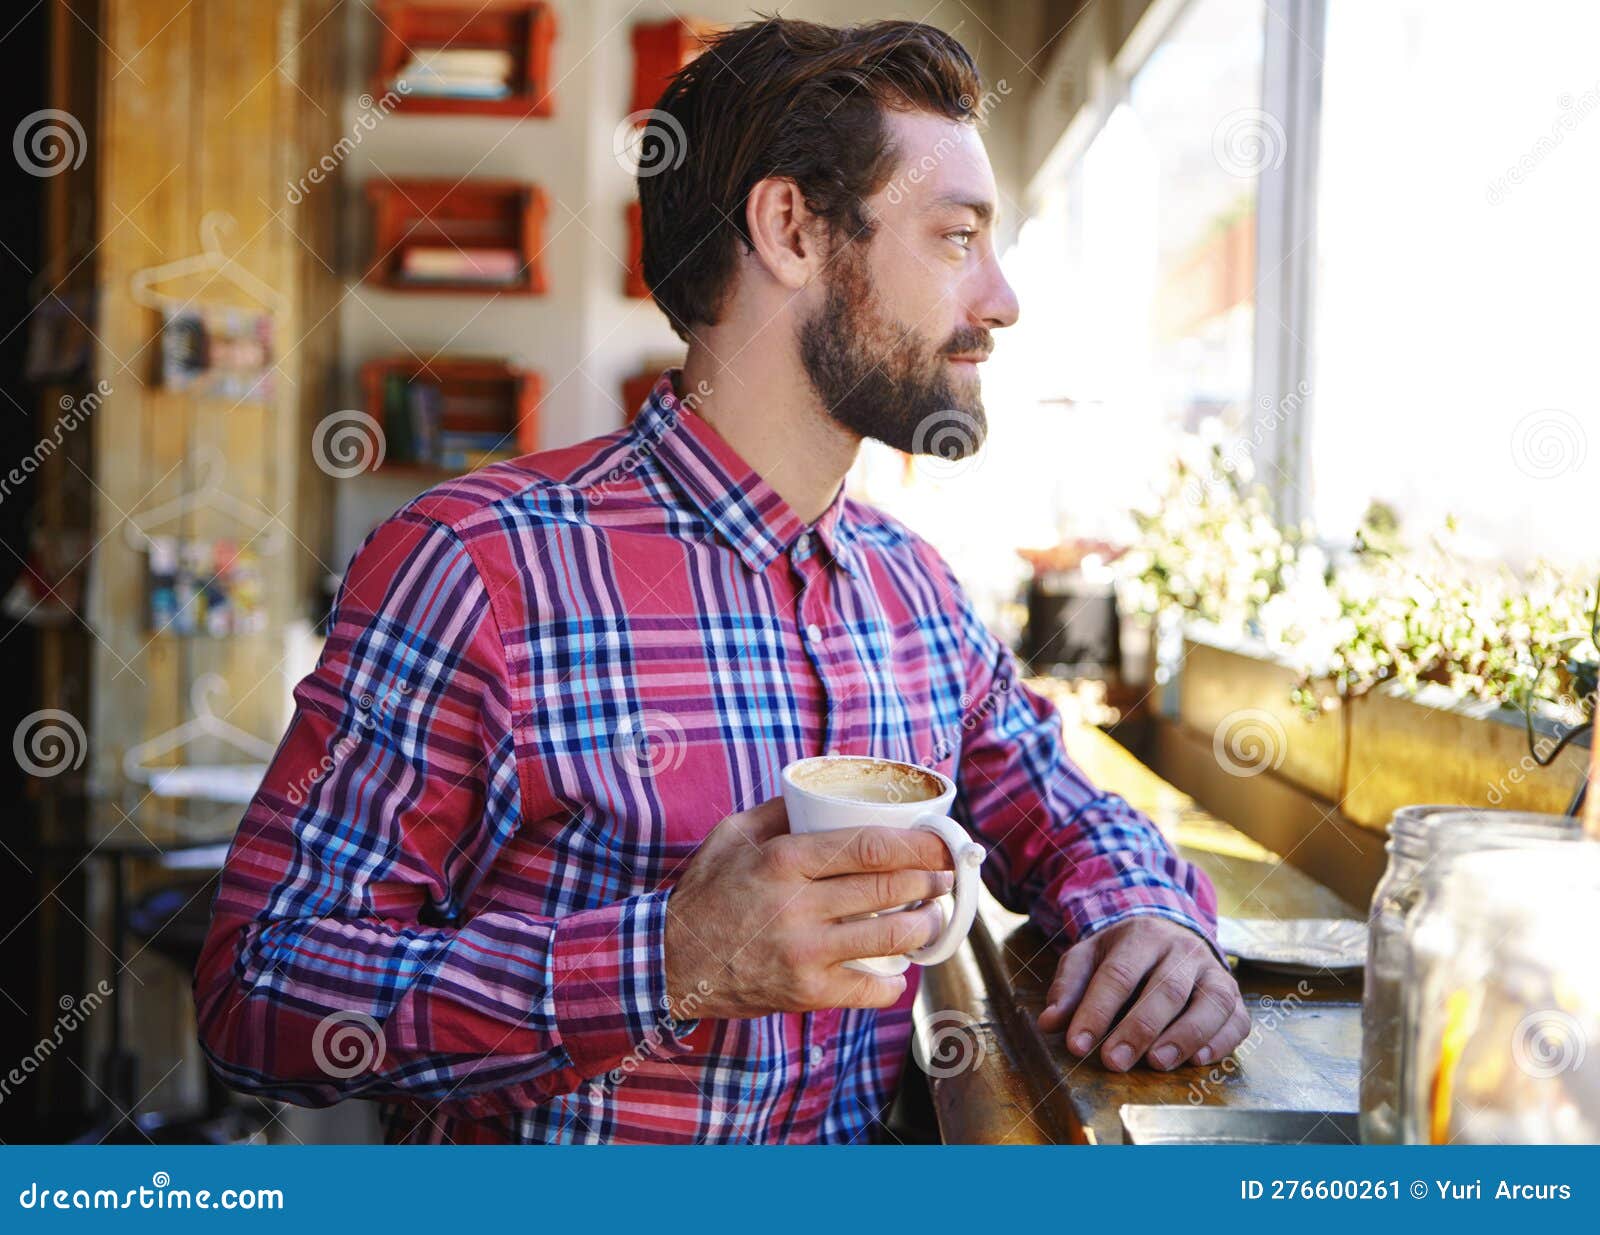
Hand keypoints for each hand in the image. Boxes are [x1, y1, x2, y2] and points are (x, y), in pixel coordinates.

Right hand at [664, 797, 954, 1019]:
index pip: (871, 846)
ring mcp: (805, 952)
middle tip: (945, 877)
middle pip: (890, 888)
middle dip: (931, 881)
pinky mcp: (806, 993)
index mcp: (784, 860)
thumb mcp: (731, 835)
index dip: (918, 845)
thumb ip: (780, 811)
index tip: (939, 843)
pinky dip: (893, 982)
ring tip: (932, 918)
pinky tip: (898, 971)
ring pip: (891, 936)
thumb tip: (825, 794)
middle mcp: (798, 905)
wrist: (669, 963)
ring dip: (925, 926)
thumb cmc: (704, 894)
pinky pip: (870, 988)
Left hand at [1036, 917, 1247, 1071]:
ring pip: (1209, 1003)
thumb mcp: (1089, 956)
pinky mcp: (1233, 995)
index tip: (1077, 1044)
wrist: (1170, 931)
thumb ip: (1068, 987)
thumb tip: (1049, 1022)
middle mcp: (1183, 950)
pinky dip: (1221, 1041)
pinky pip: (1236, 1018)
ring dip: (1184, 1036)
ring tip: (1156, 1063)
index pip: (1118, 975)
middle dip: (1138, 1029)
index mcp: (1142, 935)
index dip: (1096, 1011)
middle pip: (1165, 990)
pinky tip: (1199, 1060)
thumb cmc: (1123, 954)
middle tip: (1114, 1062)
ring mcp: (1213, 971)